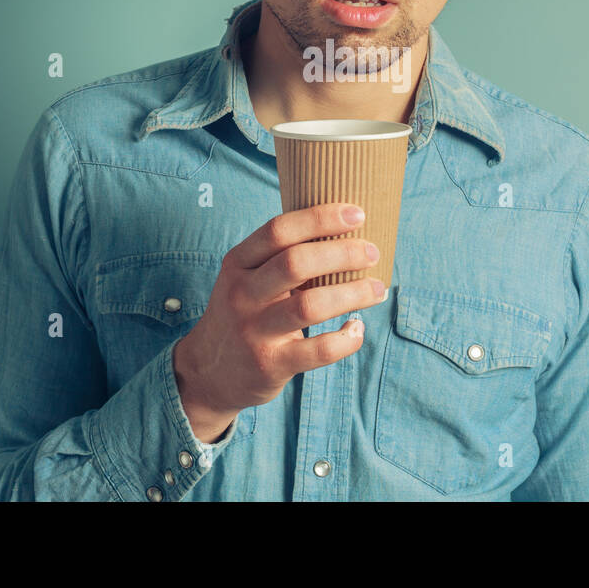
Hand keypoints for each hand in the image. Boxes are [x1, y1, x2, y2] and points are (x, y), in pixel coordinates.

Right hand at [172, 203, 386, 442]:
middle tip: (372, 252)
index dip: (321, 218)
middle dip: (343, 253)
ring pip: (310, 306)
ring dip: (353, 294)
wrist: (210, 373)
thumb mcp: (246, 279)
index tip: (357, 214)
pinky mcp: (270, 365)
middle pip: (296, 263)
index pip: (279, 230)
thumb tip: (343, 232)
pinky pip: (318, 350)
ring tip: (377, 289)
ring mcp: (253, 331)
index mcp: (237, 263)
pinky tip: (357, 329)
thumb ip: (280, 256)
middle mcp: (241, 294)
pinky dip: (346, 338)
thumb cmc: (244, 314)